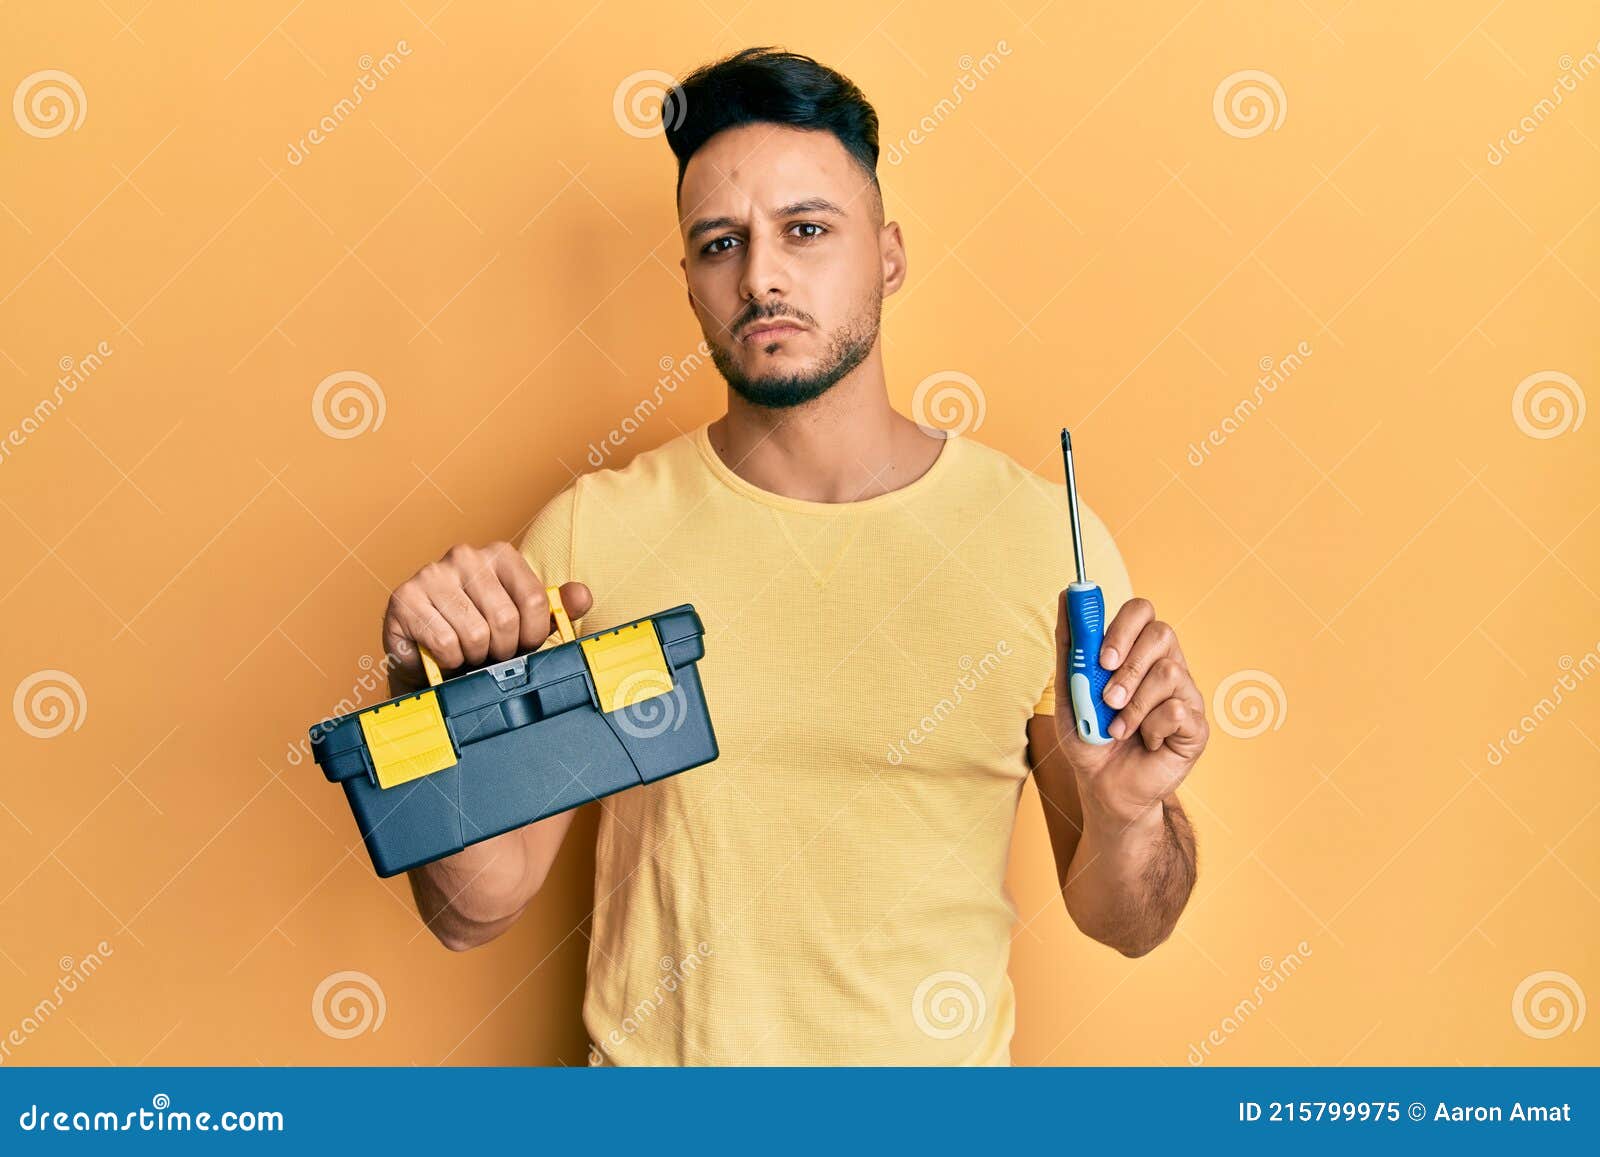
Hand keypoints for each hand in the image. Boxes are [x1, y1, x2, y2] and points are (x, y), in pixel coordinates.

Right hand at [383, 542, 591, 693]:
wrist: (429, 654)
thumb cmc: (481, 633)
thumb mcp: (524, 620)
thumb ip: (556, 607)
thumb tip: (582, 596)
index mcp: (500, 554)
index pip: (536, 599)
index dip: (534, 634)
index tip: (524, 644)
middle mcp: (466, 556)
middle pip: (506, 619)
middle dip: (503, 649)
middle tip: (491, 652)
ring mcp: (432, 574)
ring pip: (475, 634)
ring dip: (474, 656)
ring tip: (467, 652)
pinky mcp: (405, 599)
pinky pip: (444, 643)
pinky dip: (449, 660)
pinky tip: (443, 653)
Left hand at [1053, 594, 1207, 824]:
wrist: (1103, 786)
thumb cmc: (1089, 736)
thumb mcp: (1070, 690)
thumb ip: (1070, 645)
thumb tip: (1066, 595)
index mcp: (1137, 651)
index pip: (1142, 612)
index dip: (1123, 626)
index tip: (1102, 657)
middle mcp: (1165, 665)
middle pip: (1162, 632)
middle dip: (1130, 665)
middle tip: (1108, 697)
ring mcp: (1185, 693)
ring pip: (1168, 673)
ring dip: (1133, 706)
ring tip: (1118, 730)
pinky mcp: (1196, 724)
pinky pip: (1177, 710)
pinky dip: (1151, 729)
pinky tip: (1146, 742)